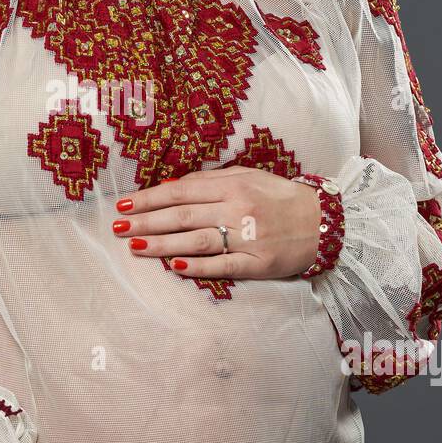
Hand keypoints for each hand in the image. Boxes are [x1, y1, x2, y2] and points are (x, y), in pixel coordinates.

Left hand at [111, 165, 321, 280]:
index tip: (123, 205)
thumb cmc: (281, 197)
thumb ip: (211, 181)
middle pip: (182, 217)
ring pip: (196, 241)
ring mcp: (247, 238)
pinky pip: (222, 265)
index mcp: (233, 185)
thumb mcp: (248, 176)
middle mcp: (237, 210)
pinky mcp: (258, 264)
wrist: (325, 222)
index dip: (149, 199)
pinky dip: (197, 266)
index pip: (180, 193)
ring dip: (161, 244)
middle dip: (145, 222)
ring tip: (134, 247)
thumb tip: (172, 188)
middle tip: (116, 228)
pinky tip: (173, 266)